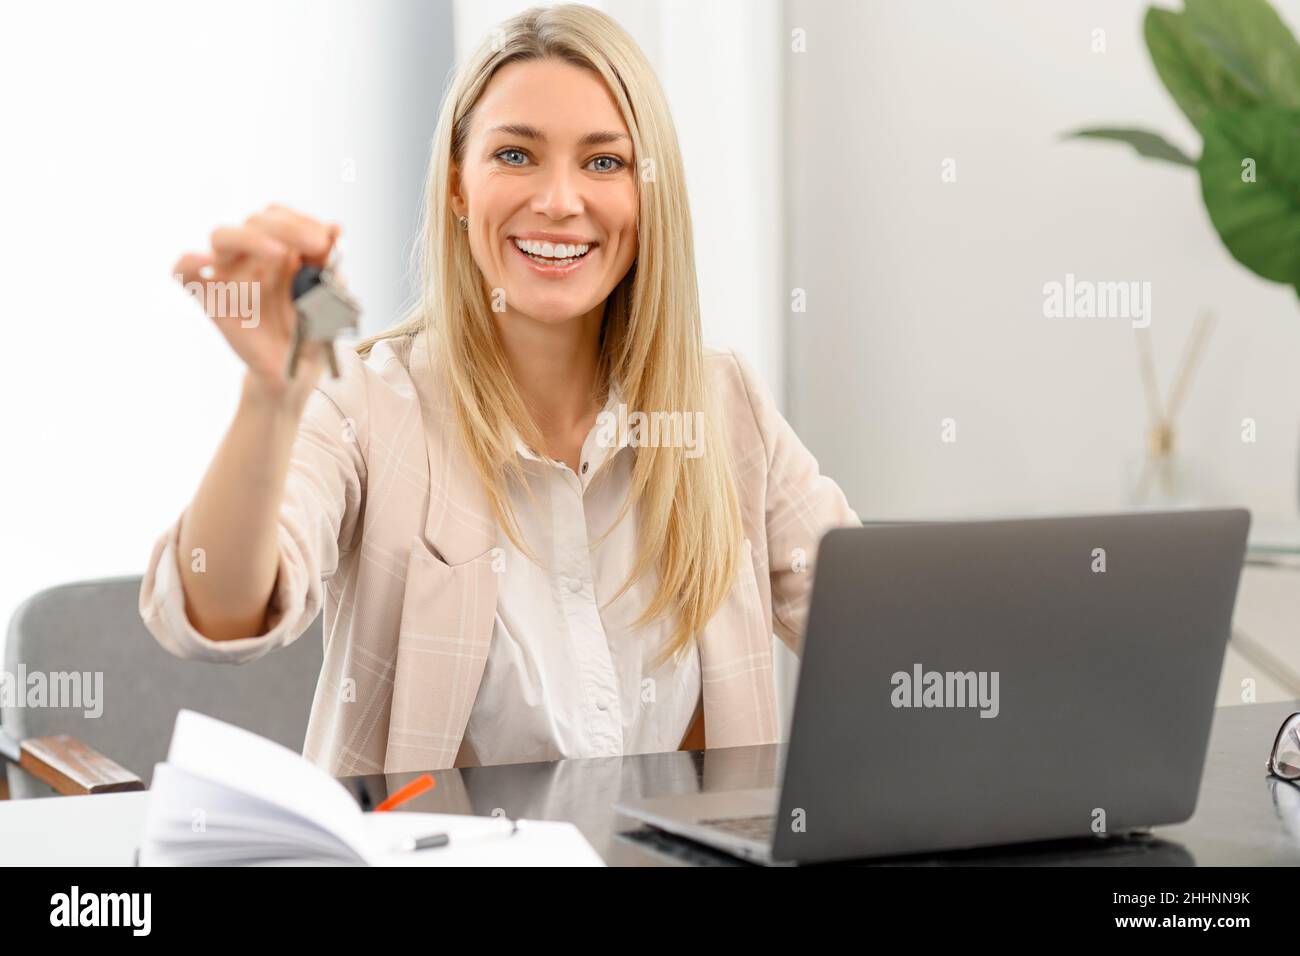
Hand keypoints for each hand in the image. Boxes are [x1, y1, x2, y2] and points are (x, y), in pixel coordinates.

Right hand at [172, 205, 341, 398]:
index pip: (280, 216)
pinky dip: (189, 262)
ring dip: (251, 238)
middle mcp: (251, 257)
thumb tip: (335, 229)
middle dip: (288, 228)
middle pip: (255, 221)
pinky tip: (206, 261)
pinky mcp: (210, 299)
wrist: (294, 369)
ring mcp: (229, 275)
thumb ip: (329, 266)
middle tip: (315, 246)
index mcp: (280, 250)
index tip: (326, 241)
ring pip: (222, 236)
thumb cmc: (310, 330)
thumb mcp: (327, 298)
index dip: (302, 222)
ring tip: (277, 252)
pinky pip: (184, 274)